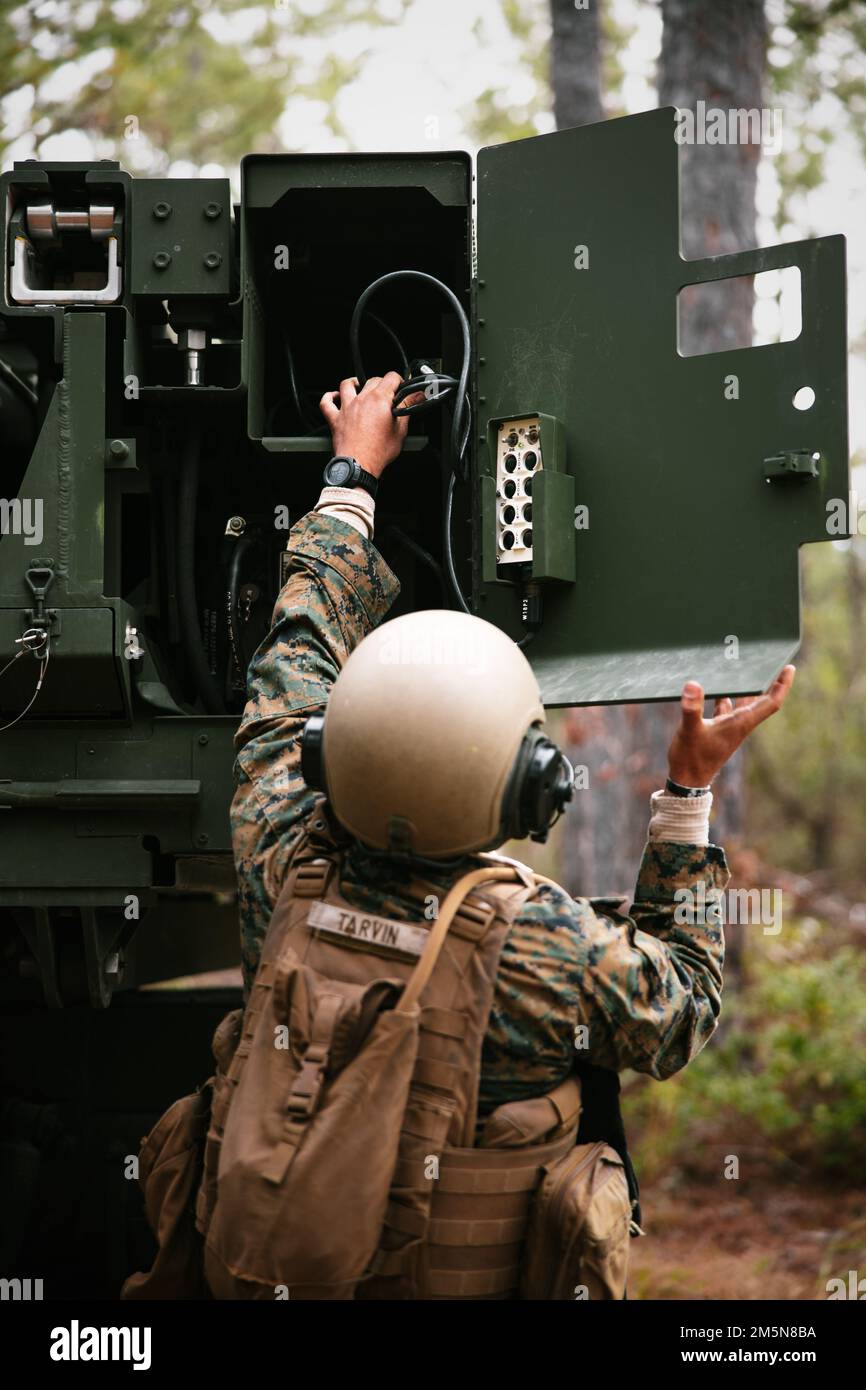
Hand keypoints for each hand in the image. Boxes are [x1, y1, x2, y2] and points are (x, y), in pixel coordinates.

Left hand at [319, 371, 411, 478]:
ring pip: (347, 385)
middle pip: (372, 380)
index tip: (401, 389)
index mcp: (379, 400)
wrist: (359, 466)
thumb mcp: (400, 430)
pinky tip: (334, 396)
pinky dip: (329, 397)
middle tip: (388, 394)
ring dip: (355, 383)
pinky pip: (326, 403)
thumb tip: (416, 396)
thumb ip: (407, 408)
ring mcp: (346, 408)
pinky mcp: (335, 419)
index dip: (399, 381)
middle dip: (382, 383)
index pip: (391, 377)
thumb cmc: (378, 452)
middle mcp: (361, 399)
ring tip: (361, 386)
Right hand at [667, 666, 795, 787]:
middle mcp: (739, 723)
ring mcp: (729, 726)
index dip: (782, 685)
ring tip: (746, 667)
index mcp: (741, 723)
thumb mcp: (690, 731)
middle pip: (760, 698)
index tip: (788, 668)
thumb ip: (692, 708)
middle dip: (767, 680)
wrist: (687, 781)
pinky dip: (726, 695)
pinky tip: (716, 686)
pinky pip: (727, 706)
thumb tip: (693, 684)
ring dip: (747, 686)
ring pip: (744, 701)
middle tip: (770, 660)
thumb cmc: (692, 758)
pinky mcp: (717, 728)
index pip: (770, 702)